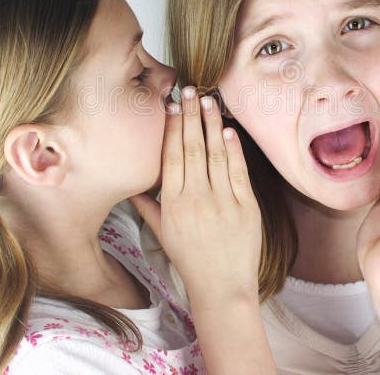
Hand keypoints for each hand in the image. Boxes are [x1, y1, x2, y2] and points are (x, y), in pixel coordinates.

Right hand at [129, 86, 261, 302]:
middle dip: (190, 116)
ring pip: (216, 154)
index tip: (172, 106)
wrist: (222, 288)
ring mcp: (223, 202)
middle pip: (193, 148)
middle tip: (189, 90)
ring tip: (209, 100)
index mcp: (174, 203)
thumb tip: (132, 187)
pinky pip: (238, 172)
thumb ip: (149, 206)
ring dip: (212, 124)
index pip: (172, 156)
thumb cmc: (191, 261)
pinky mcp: (246, 207)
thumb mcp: (164, 234)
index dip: (172, 128)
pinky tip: (229, 130)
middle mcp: (197, 198)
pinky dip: (234, 149)